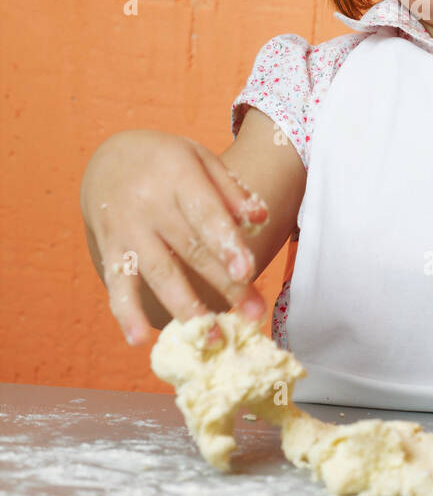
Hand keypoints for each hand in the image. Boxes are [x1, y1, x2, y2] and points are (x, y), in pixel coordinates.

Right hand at [81, 130, 269, 343]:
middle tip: (251, 316)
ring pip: (158, 273)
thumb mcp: (200, 158)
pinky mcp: (108, 249)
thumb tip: (261, 216)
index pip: (206, 214)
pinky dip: (126, 313)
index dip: (226, 244)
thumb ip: (231, 190)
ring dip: (185, 309)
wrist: (107, 157)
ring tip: (211, 338)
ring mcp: (126, 229)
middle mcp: (149, 204)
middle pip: (190, 250)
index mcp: (178, 176)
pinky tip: (139, 339)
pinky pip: (117, 284)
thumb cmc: (165, 161)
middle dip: (223, 285)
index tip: (247, 272)